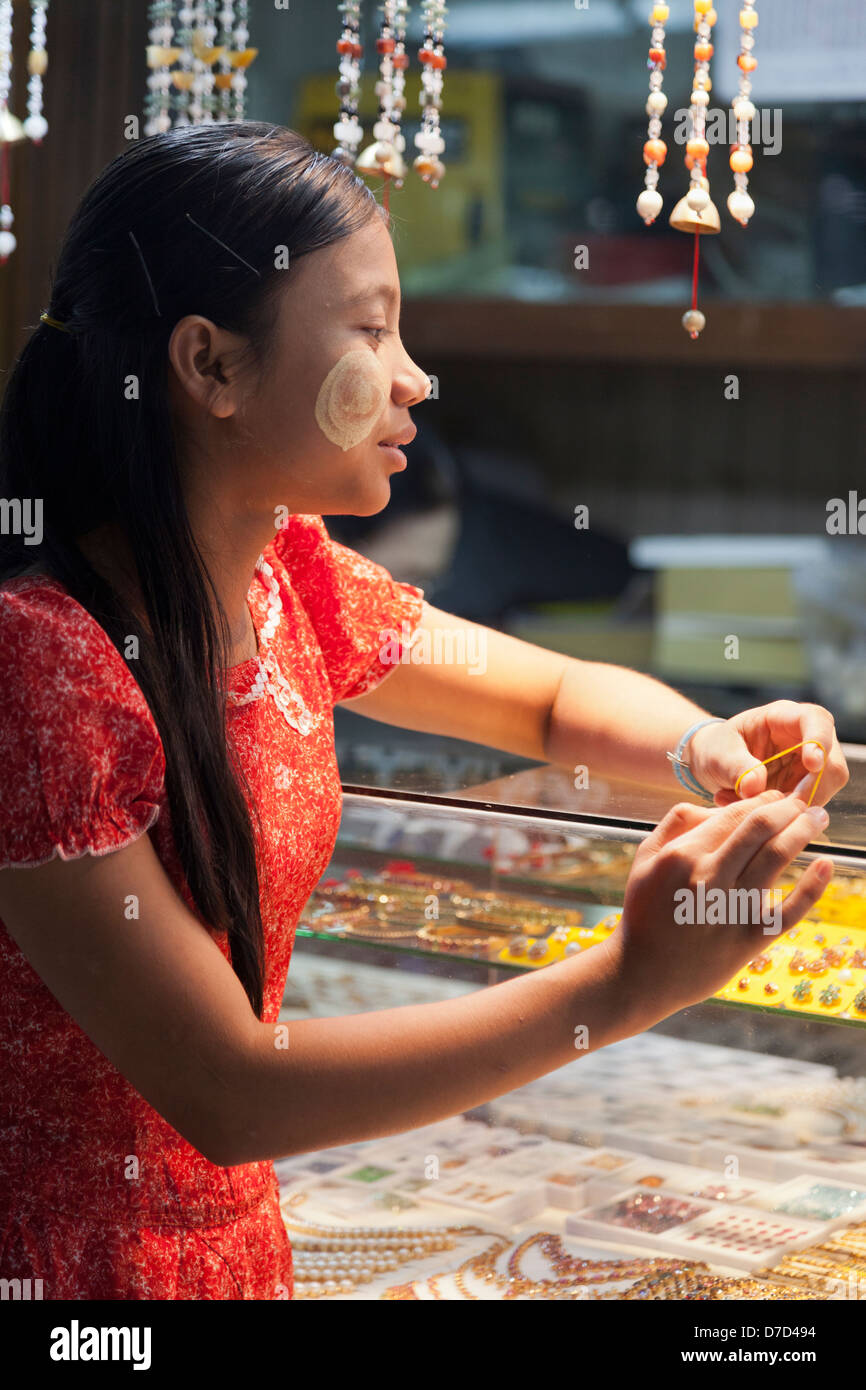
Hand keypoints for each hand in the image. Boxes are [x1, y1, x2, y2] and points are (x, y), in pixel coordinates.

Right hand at [602, 790, 834, 1024]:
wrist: (644, 973)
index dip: (763, 800)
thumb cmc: (645, 912)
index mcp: (683, 855)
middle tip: (804, 802)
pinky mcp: (750, 939)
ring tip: (818, 818)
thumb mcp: (645, 858)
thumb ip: (676, 824)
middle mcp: (710, 878)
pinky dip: (813, 885)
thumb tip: (714, 806)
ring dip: (804, 831)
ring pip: (777, 857)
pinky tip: (826, 865)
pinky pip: (790, 909)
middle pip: (761, 828)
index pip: (734, 814)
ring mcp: (733, 909)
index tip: (777, 797)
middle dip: (790, 808)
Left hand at [688, 701, 848, 808]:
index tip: (812, 764)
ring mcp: (809, 766)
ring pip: (824, 790)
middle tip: (779, 806)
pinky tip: (754, 811)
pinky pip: (808, 806)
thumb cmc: (716, 750)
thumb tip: (755, 787)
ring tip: (753, 805)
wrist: (714, 766)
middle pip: (831, 764)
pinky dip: (784, 815)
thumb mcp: (718, 753)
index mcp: (784, 717)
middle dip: (810, 790)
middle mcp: (805, 739)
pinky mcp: (805, 789)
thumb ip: (736, 766)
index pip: (816, 720)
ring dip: (794, 806)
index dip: (820, 741)